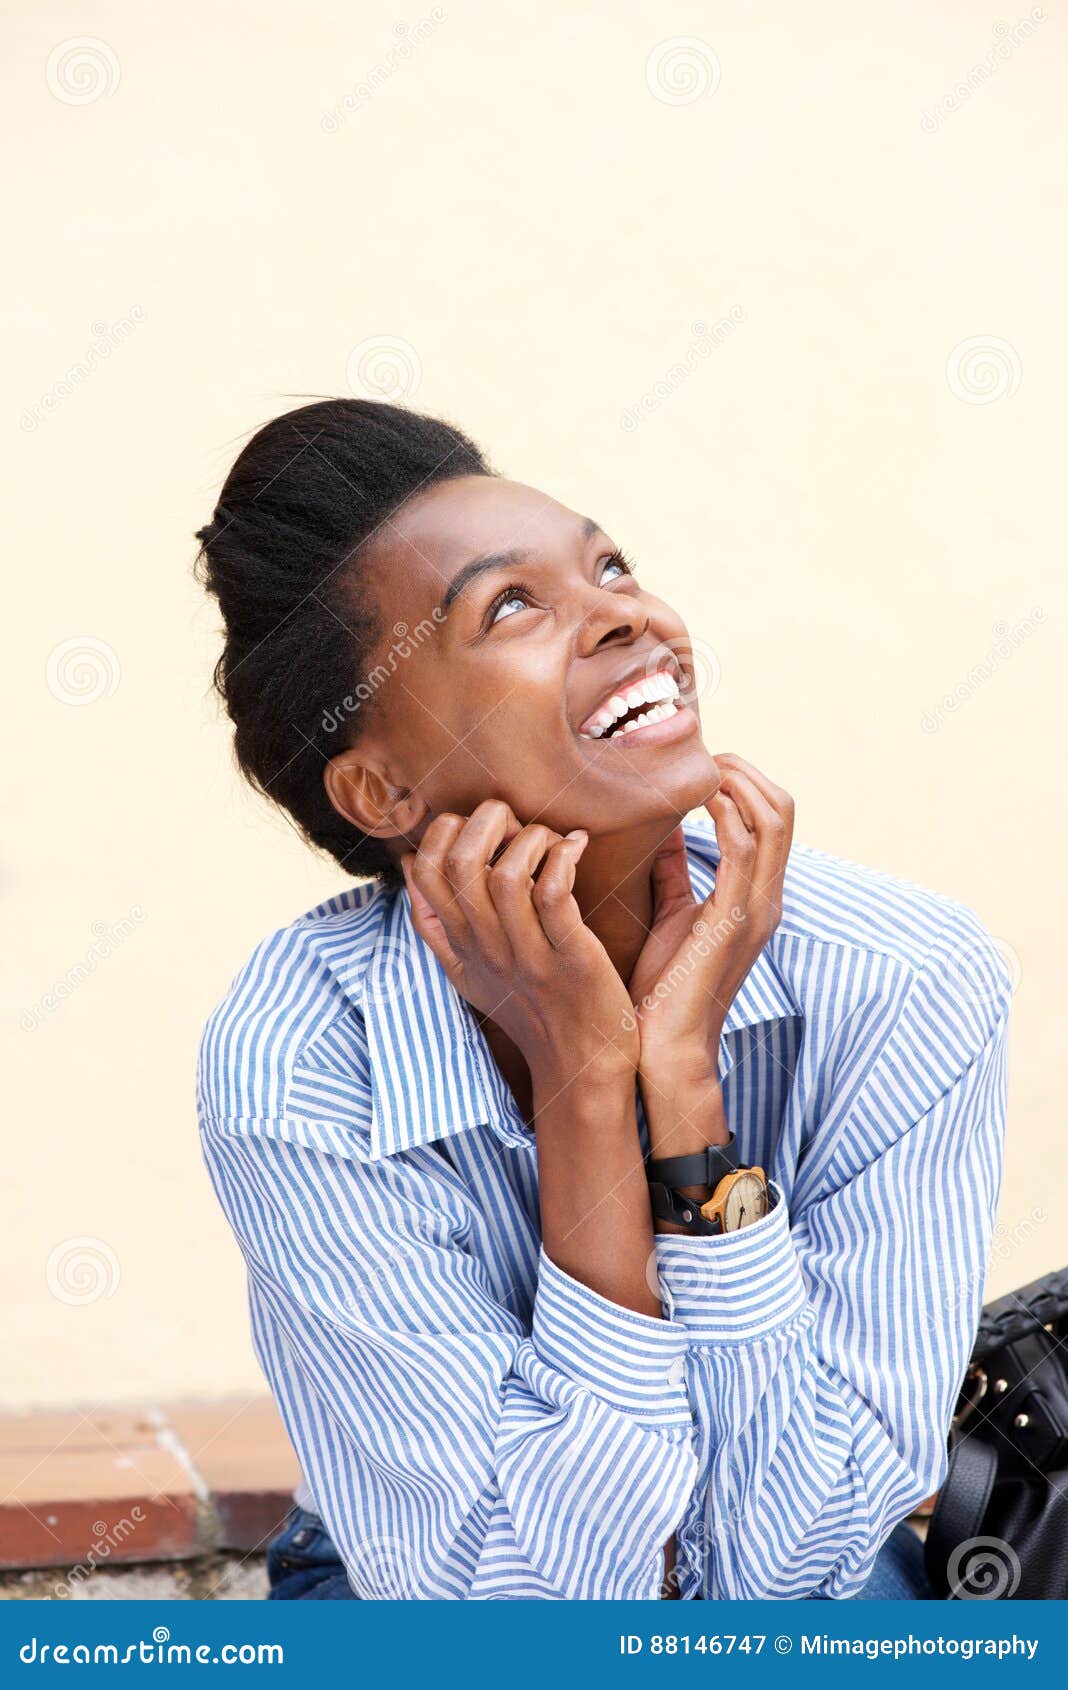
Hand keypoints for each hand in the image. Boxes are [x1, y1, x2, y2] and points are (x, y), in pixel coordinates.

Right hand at [400, 800, 638, 1092]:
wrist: (581, 1066)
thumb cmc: (530, 1010)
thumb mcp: (468, 972)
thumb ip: (436, 923)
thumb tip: (409, 862)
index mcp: (460, 943)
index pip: (423, 870)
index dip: (446, 830)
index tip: (485, 831)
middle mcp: (487, 946)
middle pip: (461, 862)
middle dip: (490, 819)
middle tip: (522, 825)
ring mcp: (528, 954)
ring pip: (507, 874)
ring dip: (533, 838)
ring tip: (554, 840)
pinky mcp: (571, 959)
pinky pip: (555, 894)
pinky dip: (564, 859)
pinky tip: (576, 850)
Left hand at [628, 756, 793, 1081]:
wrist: (664, 1046)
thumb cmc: (662, 988)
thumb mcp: (671, 915)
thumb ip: (673, 872)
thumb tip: (665, 827)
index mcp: (756, 897)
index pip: (773, 821)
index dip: (747, 781)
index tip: (706, 764)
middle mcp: (768, 899)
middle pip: (784, 811)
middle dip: (748, 772)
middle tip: (707, 756)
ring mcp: (758, 908)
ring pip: (773, 821)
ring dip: (739, 782)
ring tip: (704, 767)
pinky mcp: (736, 919)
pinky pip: (745, 849)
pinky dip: (729, 812)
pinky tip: (700, 796)